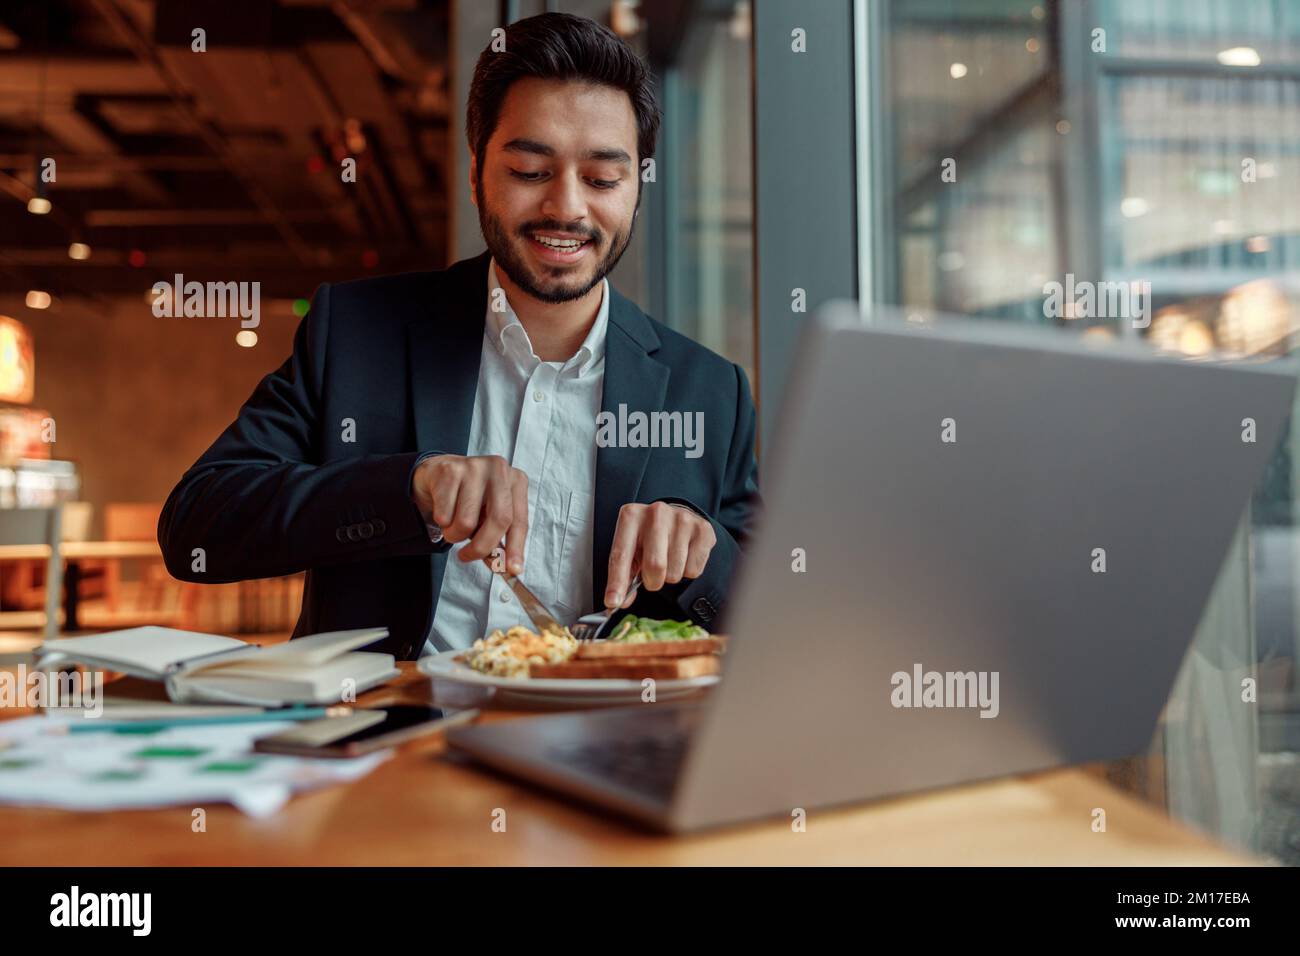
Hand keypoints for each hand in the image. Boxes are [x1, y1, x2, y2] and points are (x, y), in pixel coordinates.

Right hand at [412, 455, 528, 571]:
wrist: (437, 473)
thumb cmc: (468, 498)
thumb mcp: (487, 518)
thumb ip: (497, 542)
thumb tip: (504, 568)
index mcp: (516, 481)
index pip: (519, 521)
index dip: (516, 548)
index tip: (513, 570)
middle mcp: (500, 470)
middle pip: (499, 520)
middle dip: (482, 548)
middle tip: (466, 557)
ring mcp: (474, 467)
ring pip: (467, 522)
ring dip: (455, 534)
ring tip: (453, 524)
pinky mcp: (449, 471)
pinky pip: (444, 515)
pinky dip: (441, 523)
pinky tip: (443, 510)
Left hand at [605, 501, 715, 609]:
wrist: (676, 519)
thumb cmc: (650, 538)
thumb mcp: (631, 551)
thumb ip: (623, 576)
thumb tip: (617, 602)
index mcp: (631, 516)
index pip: (621, 555)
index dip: (617, 583)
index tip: (613, 603)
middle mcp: (656, 513)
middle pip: (655, 566)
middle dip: (653, 581)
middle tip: (652, 576)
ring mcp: (682, 519)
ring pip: (675, 572)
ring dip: (671, 576)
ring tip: (669, 560)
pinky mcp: (702, 529)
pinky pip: (694, 570)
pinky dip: (687, 571)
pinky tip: (684, 556)